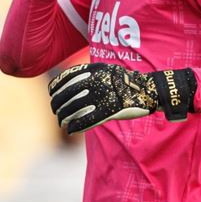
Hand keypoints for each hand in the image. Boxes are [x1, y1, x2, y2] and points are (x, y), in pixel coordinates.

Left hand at [48, 63, 196, 133]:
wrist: (148, 89)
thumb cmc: (125, 81)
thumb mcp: (105, 70)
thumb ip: (89, 74)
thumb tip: (70, 81)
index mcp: (92, 70)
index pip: (65, 78)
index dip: (55, 88)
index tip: (52, 94)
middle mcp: (94, 82)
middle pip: (66, 96)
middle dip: (57, 106)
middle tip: (56, 112)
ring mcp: (102, 97)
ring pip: (74, 110)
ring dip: (64, 118)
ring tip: (61, 122)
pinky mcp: (109, 111)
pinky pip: (87, 121)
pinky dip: (76, 126)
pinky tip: (70, 130)